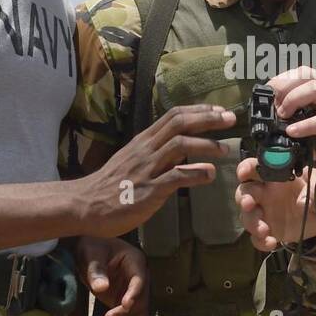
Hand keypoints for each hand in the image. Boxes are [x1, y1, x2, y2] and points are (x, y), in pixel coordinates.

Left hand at [74, 235, 148, 315]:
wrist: (87, 251)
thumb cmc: (91, 246)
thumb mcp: (91, 255)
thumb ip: (96, 271)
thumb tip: (102, 288)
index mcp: (135, 261)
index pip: (139, 279)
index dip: (134, 293)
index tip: (125, 305)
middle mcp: (139, 276)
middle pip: (142, 298)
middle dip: (128, 312)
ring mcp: (133, 290)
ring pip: (139, 310)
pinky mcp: (125, 299)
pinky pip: (130, 315)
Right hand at [75, 104, 235, 237]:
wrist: (83, 205)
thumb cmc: (110, 187)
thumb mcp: (134, 163)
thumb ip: (160, 157)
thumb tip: (190, 157)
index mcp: (143, 141)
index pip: (173, 116)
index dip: (199, 111)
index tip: (220, 111)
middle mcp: (145, 149)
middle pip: (179, 123)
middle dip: (208, 119)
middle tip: (231, 120)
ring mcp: (146, 168)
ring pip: (179, 145)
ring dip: (205, 145)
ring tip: (224, 150)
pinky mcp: (147, 190)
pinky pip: (174, 177)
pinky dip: (194, 173)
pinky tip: (208, 175)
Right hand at [235, 158, 315, 251]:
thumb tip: (303, 201)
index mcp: (275, 177)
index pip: (255, 168)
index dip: (246, 168)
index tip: (243, 173)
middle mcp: (265, 194)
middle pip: (244, 193)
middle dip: (243, 198)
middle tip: (249, 204)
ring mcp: (265, 213)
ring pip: (247, 217)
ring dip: (252, 223)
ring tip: (264, 231)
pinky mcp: (270, 231)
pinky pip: (257, 238)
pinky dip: (260, 242)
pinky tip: (271, 243)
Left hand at [266, 67, 315, 170]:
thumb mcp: (315, 134)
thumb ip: (297, 134)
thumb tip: (273, 142)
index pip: (298, 75)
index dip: (280, 81)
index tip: (265, 94)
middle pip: (304, 75)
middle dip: (283, 86)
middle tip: (272, 105)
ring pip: (315, 89)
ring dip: (294, 99)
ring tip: (283, 115)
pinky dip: (307, 125)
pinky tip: (293, 131)